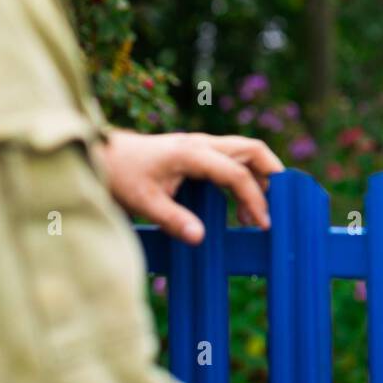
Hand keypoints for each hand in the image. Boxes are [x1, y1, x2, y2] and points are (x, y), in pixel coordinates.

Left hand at [102, 129, 283, 243]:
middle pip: (253, 150)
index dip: (255, 199)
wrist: (102, 154)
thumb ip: (174, 220)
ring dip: (259, 178)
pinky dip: (244, 178)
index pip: (237, 174)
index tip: (263, 224)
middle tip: (280, 205)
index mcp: (191, 154)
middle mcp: (202, 144)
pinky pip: (232, 159)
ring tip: (255, 215)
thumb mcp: (143, 202)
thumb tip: (200, 238)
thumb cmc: (121, 175)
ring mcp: (201, 145)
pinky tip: (239, 207)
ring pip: (245, 152)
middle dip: (273, 175)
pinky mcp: (197, 151)